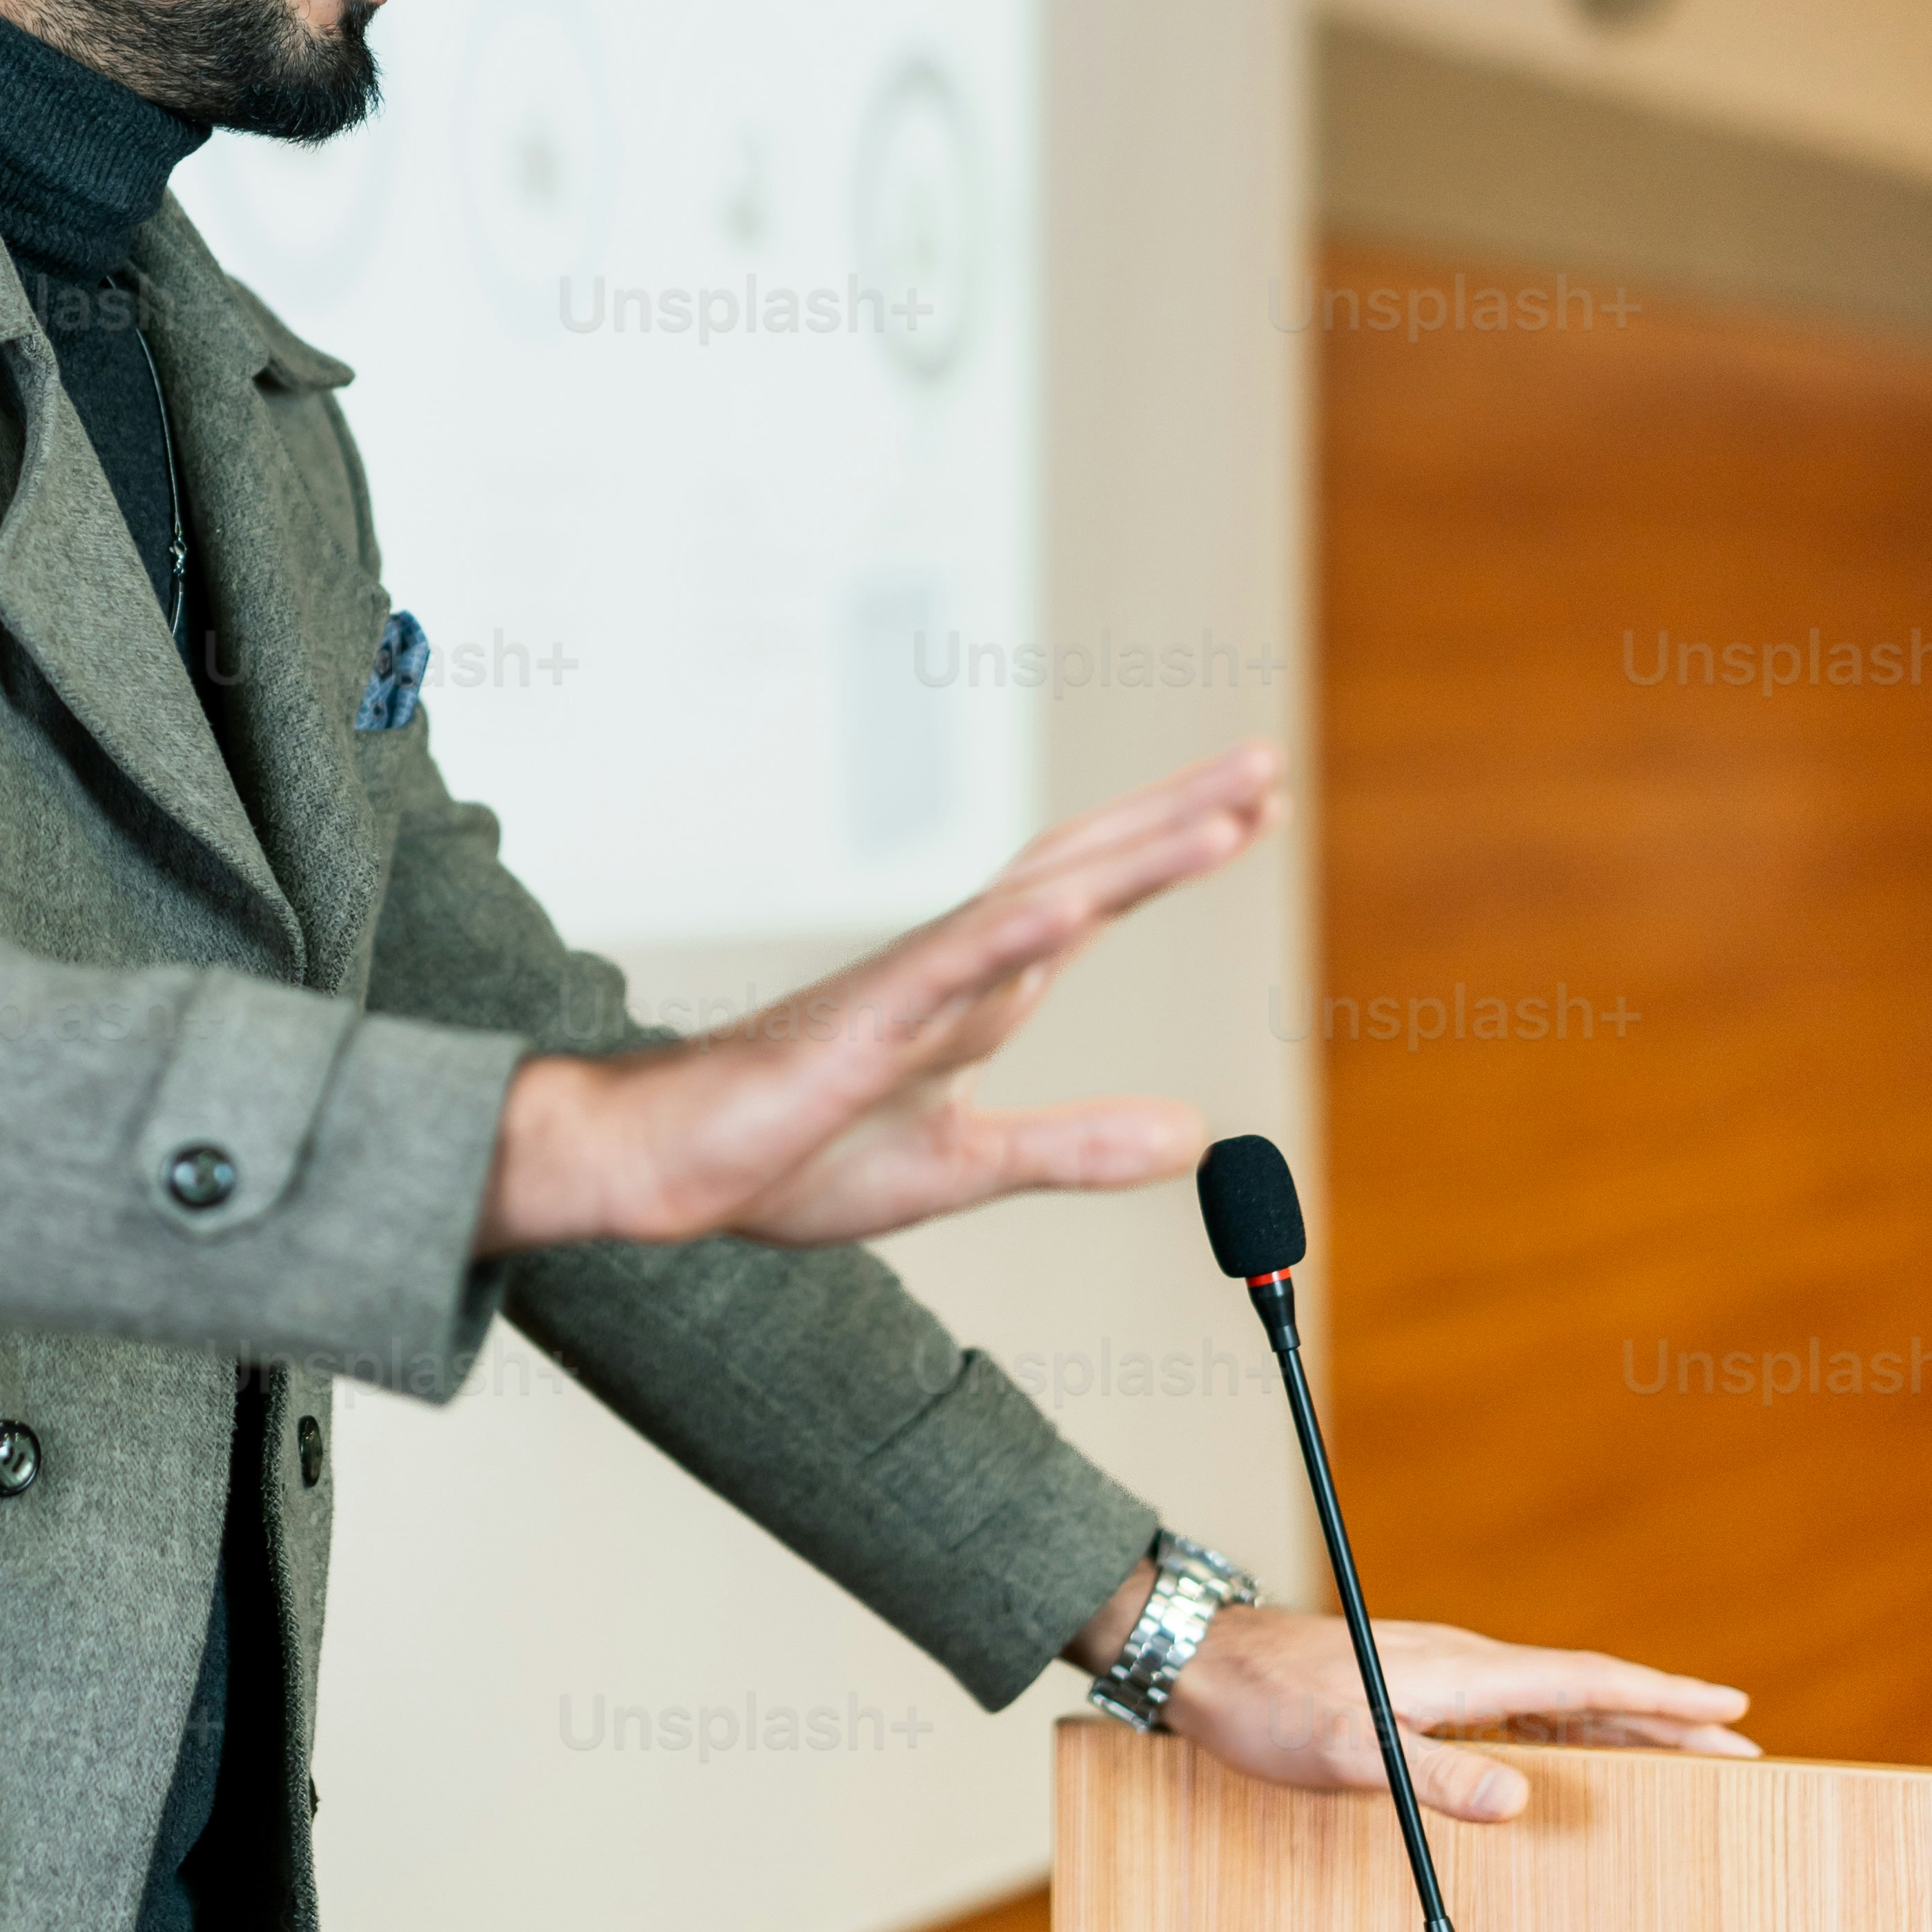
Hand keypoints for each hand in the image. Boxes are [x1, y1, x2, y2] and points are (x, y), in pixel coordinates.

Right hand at [474, 743, 1286, 1259]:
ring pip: (1037, 904)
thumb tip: (1193, 1134)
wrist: (665, 1168)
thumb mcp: (966, 1164)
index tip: (1253, 808)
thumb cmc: (793, 1153)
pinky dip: (1013, 936)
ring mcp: (908, 989)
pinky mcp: (858, 1026)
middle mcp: (956, 969)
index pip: (1093, 902)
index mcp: (980, 994)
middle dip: (1177, 818)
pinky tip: (1074, 910)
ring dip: (1131, 857)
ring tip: (1221, 815)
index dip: (1172, 852)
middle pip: (1083, 871)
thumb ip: (1078, 1147)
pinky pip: (946, 971)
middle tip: (1266, 762)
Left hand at [1071, 1585, 1755, 1818]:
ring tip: (1679, 1750)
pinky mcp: (1419, 1690)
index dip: (1664, 1697)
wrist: (1205, 1663)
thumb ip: (1436, 1779)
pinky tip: (1571, 1753)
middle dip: (1666, 1715)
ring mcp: (1443, 1675)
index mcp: (1464, 1673)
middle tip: (1739, 1744)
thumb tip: (1521, 1801)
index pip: (1587, 1679)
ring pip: (1555, 1697)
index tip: (1732, 1709)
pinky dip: (1565, 1727)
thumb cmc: (1270, 1706)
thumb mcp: (1349, 1754)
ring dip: (1620, 1721)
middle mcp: (1465, 1665)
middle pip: (1587, 1689)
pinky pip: (1516, 1708)